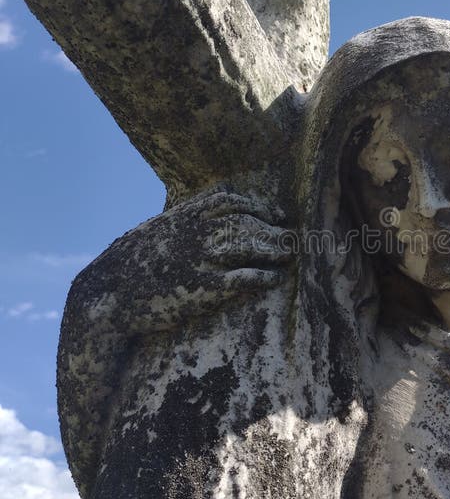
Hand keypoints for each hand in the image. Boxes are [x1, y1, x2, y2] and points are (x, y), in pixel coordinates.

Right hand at [71, 188, 292, 333]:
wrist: (106, 295)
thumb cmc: (129, 266)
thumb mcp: (154, 232)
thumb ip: (181, 221)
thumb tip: (203, 214)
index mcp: (182, 217)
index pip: (230, 202)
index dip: (258, 206)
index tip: (276, 213)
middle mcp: (194, 233)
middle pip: (245, 223)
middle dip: (272, 229)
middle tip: (293, 238)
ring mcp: (198, 259)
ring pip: (247, 245)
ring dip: (272, 249)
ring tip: (289, 255)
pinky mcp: (200, 288)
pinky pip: (241, 278)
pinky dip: (261, 276)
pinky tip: (274, 279)